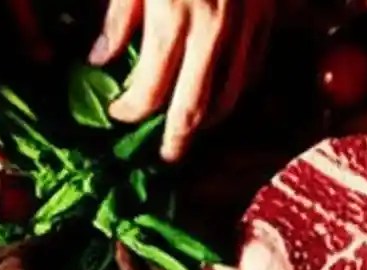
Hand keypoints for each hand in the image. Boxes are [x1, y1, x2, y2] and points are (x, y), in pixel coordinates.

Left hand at [88, 0, 275, 160]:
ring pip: (230, 97)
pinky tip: (219, 94)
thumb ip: (119, 16)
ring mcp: (245, 26)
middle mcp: (212, 30)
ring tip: (190, 128)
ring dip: (208, 121)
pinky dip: (235, 91)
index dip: (131, 109)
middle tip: (165, 156)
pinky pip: (254, 71)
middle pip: (195, 108)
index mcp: (173, 16)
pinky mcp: (266, 18)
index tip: (118, 112)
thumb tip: (101, 58)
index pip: (151, 89)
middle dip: (177, 140)